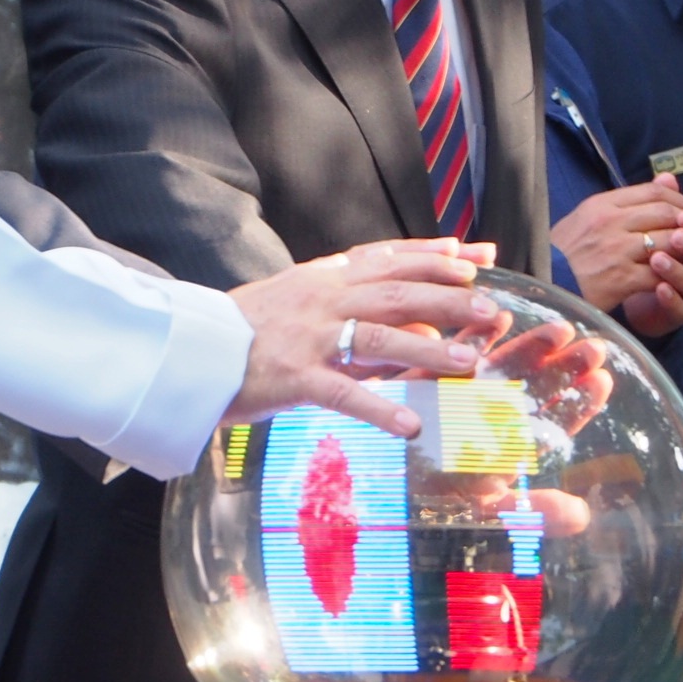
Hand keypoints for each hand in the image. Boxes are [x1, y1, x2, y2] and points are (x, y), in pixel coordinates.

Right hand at [226, 238, 502, 438]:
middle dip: (448, 298)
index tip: (479, 256)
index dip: (436, 256)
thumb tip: (419, 316)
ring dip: (428, 348)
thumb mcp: (306, 301)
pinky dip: (379, 408)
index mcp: (326, 277)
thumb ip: (359, 303)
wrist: (190, 350)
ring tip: (469, 361)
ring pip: (378, 337)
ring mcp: (309, 338)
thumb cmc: (253, 329)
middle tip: (492, 309)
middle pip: (396, 293)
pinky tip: (411, 425)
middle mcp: (323, 300)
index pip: (390, 258)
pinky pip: (342, 394)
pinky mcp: (293, 378)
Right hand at [549, 175, 682, 335]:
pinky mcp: (620, 278)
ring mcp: (616, 249)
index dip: (678, 201)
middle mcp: (609, 222)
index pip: (653, 192)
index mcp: (600, 205)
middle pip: (666, 213)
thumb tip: (665, 179)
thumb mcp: (585, 219)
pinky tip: (674, 281)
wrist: (540, 287)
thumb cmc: (561, 255)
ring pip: (668, 241)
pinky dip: (672, 276)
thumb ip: (624, 202)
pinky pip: (659, 272)